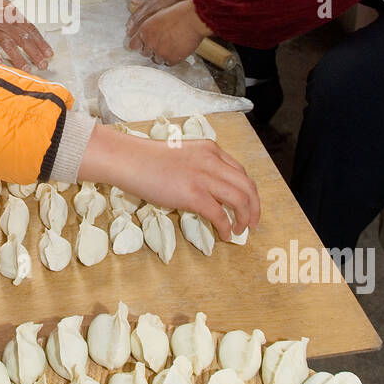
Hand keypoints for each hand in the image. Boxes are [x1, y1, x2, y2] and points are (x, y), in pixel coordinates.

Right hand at [0, 0, 53, 70]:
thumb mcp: (9, 8)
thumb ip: (19, 21)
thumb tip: (33, 35)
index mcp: (14, 16)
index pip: (31, 30)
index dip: (41, 43)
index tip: (49, 54)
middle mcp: (5, 22)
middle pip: (22, 39)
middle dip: (34, 53)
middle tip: (43, 65)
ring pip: (7, 43)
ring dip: (17, 57)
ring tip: (26, 69)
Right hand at [79, 124, 260, 241]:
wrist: (129, 160)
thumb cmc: (148, 159)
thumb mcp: (183, 156)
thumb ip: (200, 168)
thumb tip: (208, 192)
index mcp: (211, 149)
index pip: (241, 172)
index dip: (248, 191)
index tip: (247, 204)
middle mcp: (213, 161)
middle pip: (247, 186)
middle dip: (254, 207)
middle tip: (252, 222)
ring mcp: (204, 178)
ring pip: (240, 200)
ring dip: (245, 218)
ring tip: (241, 230)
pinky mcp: (194, 195)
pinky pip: (220, 215)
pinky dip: (226, 227)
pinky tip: (225, 234)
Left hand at [127, 0, 210, 64]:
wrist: (194, 18)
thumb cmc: (179, 10)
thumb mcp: (158, 6)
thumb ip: (143, 8)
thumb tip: (133, 2)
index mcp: (144, 30)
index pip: (133, 45)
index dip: (140, 44)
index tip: (145, 43)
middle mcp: (149, 43)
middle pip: (145, 53)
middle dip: (151, 49)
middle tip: (162, 42)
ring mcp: (160, 52)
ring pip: (157, 59)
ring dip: (162, 54)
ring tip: (171, 45)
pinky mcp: (171, 59)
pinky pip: (168, 63)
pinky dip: (172, 58)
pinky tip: (177, 49)